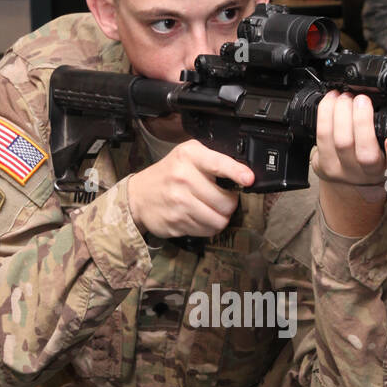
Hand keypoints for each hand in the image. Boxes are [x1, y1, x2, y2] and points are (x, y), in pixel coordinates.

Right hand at [127, 139, 252, 238]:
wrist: (138, 195)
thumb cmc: (168, 174)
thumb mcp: (187, 156)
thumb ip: (212, 161)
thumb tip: (243, 175)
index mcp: (188, 156)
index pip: (218, 163)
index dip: (236, 172)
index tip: (249, 179)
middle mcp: (183, 177)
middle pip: (225, 201)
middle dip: (230, 204)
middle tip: (223, 200)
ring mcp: (178, 202)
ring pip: (218, 220)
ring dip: (221, 218)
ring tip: (213, 210)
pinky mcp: (176, 221)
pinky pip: (205, 231)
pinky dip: (208, 227)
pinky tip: (200, 217)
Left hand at [310, 89, 386, 197]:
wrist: (349, 180)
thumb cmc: (373, 156)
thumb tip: (384, 95)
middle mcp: (371, 174)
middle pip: (366, 154)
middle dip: (362, 122)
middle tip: (362, 100)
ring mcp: (347, 171)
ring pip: (342, 143)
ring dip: (342, 112)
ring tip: (345, 96)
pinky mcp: (326, 165)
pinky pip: (323, 136)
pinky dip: (326, 113)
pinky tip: (331, 101)